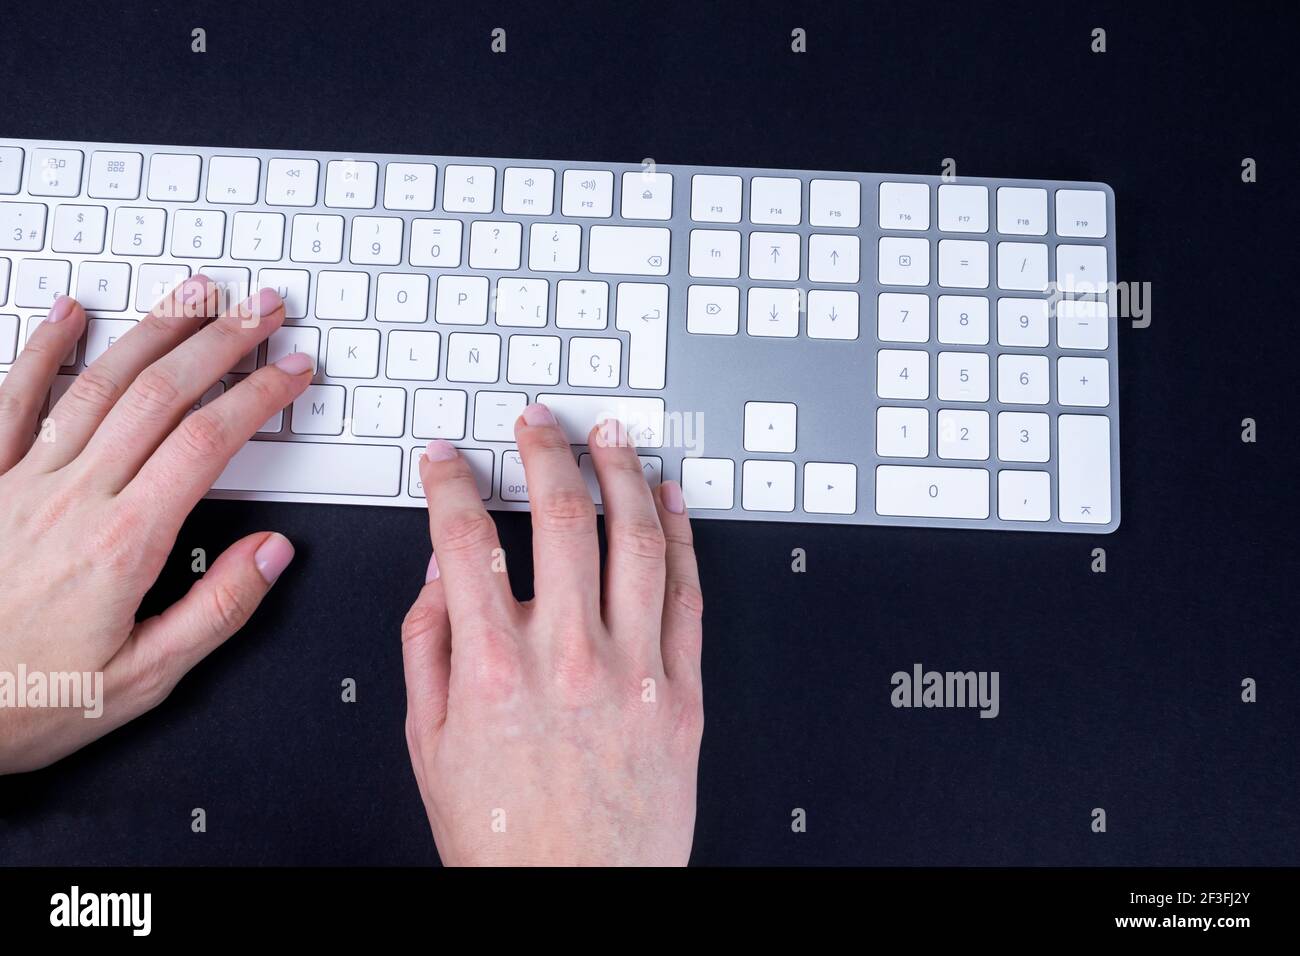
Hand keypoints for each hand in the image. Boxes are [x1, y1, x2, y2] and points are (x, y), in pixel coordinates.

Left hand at [0, 282, 311, 773]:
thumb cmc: (26, 699)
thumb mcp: (143, 680)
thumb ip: (216, 611)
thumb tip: (272, 553)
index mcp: (123, 544)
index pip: (208, 443)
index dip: (260, 397)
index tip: (293, 370)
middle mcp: (72, 499)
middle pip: (160, 396)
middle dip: (220, 343)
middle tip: (261, 308)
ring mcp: (18, 483)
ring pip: (97, 385)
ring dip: (153, 331)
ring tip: (195, 293)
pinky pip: (8, 401)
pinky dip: (41, 351)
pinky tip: (68, 313)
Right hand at [401, 405, 704, 865]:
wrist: (580, 900)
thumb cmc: (505, 836)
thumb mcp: (430, 746)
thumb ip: (427, 649)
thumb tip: (439, 575)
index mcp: (492, 668)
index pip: (465, 538)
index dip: (450, 482)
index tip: (448, 459)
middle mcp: (566, 657)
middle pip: (560, 516)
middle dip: (545, 449)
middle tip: (539, 422)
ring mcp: (634, 670)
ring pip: (636, 538)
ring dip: (622, 472)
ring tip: (612, 436)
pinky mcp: (683, 691)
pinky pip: (688, 593)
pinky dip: (681, 535)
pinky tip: (669, 501)